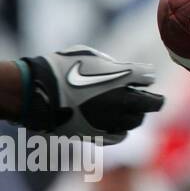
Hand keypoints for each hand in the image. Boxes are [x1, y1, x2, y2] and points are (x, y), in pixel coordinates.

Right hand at [17, 45, 163, 144]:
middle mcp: (122, 99)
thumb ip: (109, 63)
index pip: (148, 76)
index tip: (143, 77)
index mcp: (123, 76)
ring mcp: (111, 119)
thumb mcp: (89, 55)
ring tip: (132, 111)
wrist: (36, 91)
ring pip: (136, 121)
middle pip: (152, 104)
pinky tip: (117, 125)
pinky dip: (121, 130)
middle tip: (152, 99)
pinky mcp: (96, 134)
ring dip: (136, 115)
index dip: (146, 76)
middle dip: (152, 100)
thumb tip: (119, 70)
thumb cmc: (59, 67)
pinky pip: (119, 136)